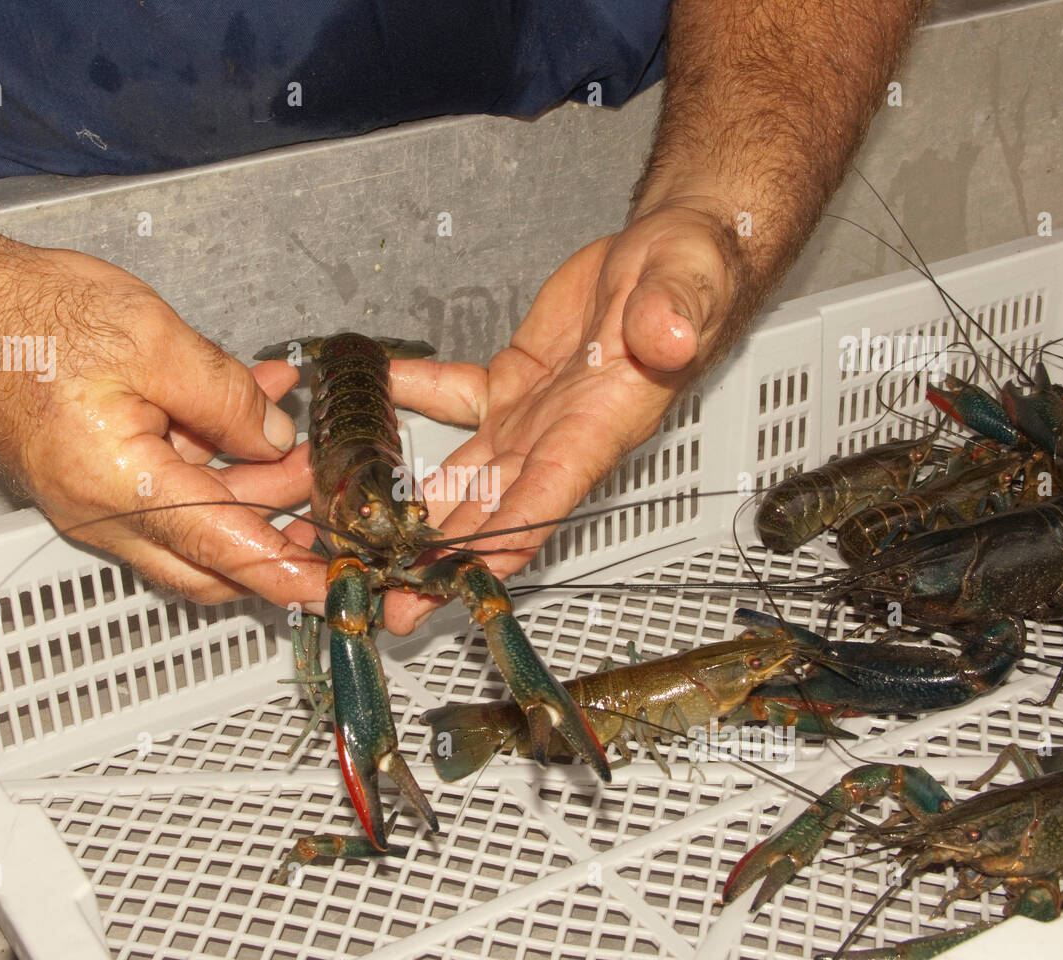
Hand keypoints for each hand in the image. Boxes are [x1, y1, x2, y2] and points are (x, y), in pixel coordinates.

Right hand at [0, 238, 327, 607]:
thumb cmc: (26, 316)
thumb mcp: (152, 340)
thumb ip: (227, 398)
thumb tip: (273, 438)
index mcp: (119, 487)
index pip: (225, 551)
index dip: (289, 574)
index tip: (334, 590)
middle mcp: (103, 513)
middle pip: (212, 558)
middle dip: (277, 531)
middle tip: (325, 494)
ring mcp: (95, 500)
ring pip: (195, 520)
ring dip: (252, 486)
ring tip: (297, 437)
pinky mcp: (94, 475)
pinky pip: (167, 484)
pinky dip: (213, 456)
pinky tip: (248, 405)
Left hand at [383, 201, 743, 633]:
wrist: (673, 254)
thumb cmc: (693, 272)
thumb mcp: (690, 282)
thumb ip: (675, 310)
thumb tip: (667, 332)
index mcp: (599, 426)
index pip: (541, 502)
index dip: (493, 547)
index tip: (446, 581)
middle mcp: (560, 435)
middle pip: (491, 515)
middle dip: (440, 563)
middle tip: (389, 601)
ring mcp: (531, 416)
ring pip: (465, 479)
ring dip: (418, 517)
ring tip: (369, 549)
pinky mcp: (513, 383)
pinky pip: (453, 399)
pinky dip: (412, 399)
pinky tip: (377, 398)